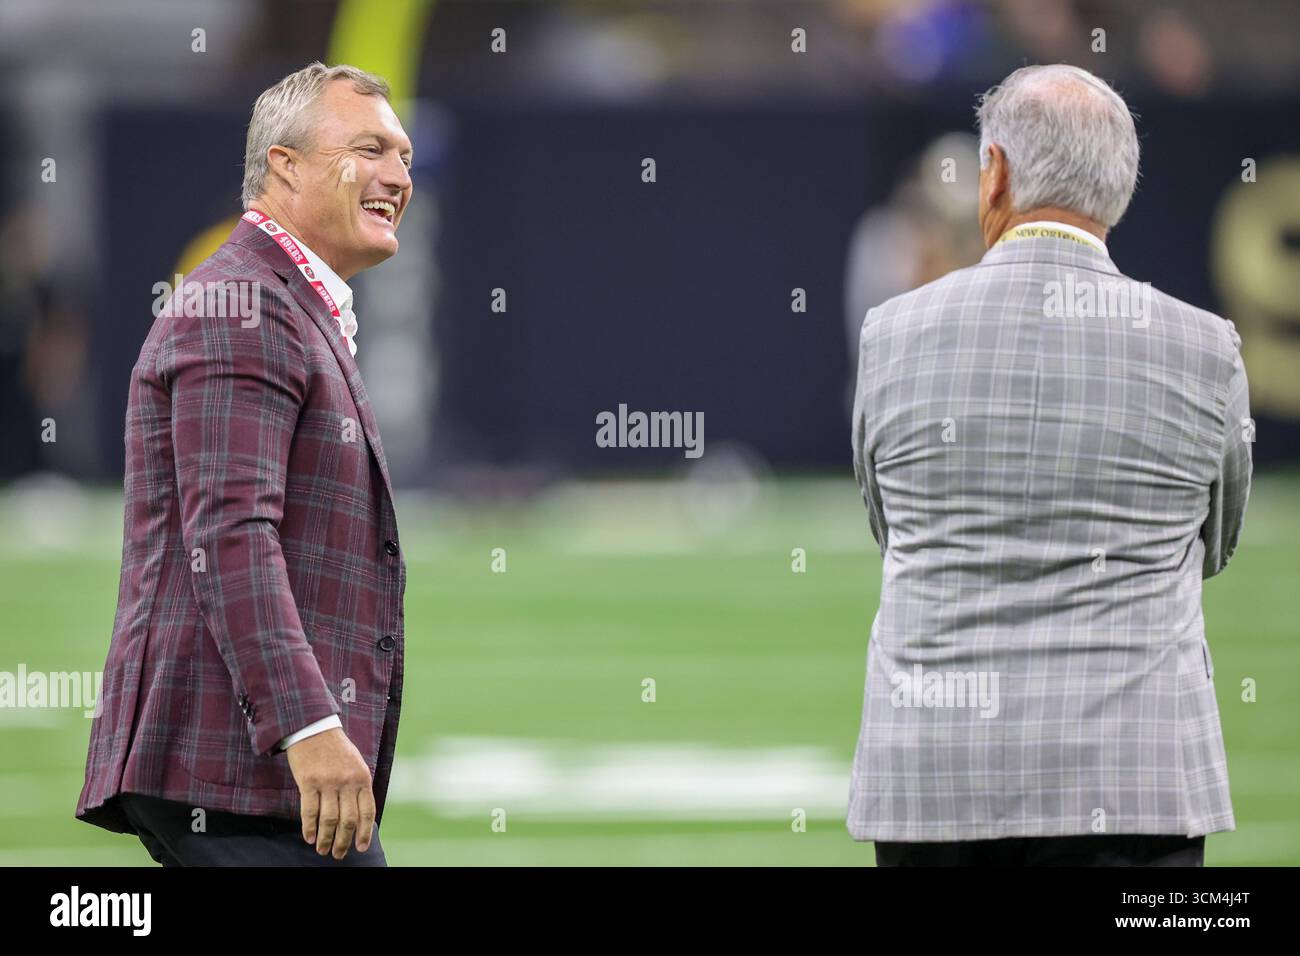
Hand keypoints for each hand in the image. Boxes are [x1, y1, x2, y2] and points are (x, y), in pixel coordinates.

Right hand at [285, 727, 375, 858]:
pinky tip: (309, 838)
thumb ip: (359, 786)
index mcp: (362, 778)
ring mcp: (328, 782)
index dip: (365, 832)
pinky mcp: (308, 781)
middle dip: (344, 841)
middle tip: (339, 854)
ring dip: (326, 839)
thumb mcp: (356, 764)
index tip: (361, 847)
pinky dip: (309, 828)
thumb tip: (360, 816)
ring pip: (329, 819)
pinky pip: (309, 811)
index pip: (367, 811)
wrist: (314, 727)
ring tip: (323, 850)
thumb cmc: (336, 748)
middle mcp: (347, 781)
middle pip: (348, 820)